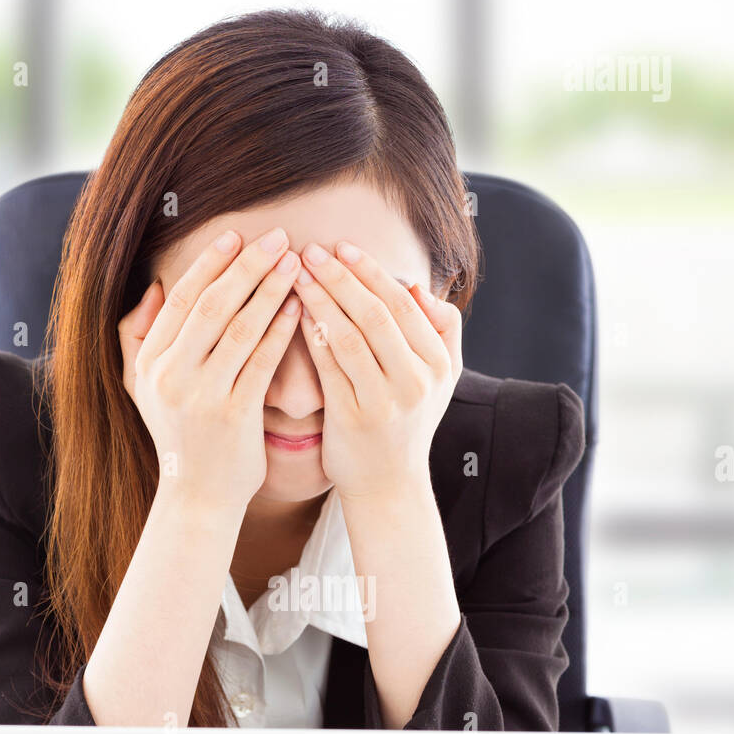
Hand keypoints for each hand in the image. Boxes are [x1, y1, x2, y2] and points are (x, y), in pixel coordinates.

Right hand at [118, 227, 301, 509]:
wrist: (197, 496)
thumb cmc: (178, 436)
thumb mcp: (143, 387)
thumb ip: (138, 336)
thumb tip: (156, 287)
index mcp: (150, 362)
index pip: (181, 298)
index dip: (210, 263)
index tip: (236, 235)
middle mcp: (171, 376)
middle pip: (211, 305)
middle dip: (247, 266)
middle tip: (278, 238)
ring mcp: (202, 397)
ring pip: (239, 329)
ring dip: (270, 291)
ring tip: (295, 263)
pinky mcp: (234, 416)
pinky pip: (261, 363)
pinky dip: (280, 331)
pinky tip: (299, 308)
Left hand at [293, 241, 461, 499]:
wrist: (389, 486)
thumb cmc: (407, 424)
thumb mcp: (440, 380)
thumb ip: (440, 330)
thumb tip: (416, 287)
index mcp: (439, 364)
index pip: (403, 304)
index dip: (371, 272)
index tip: (342, 247)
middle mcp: (416, 381)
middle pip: (376, 314)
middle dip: (341, 277)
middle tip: (311, 250)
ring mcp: (384, 401)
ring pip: (349, 336)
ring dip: (320, 299)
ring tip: (296, 273)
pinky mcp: (352, 418)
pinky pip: (328, 366)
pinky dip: (311, 334)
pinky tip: (293, 312)